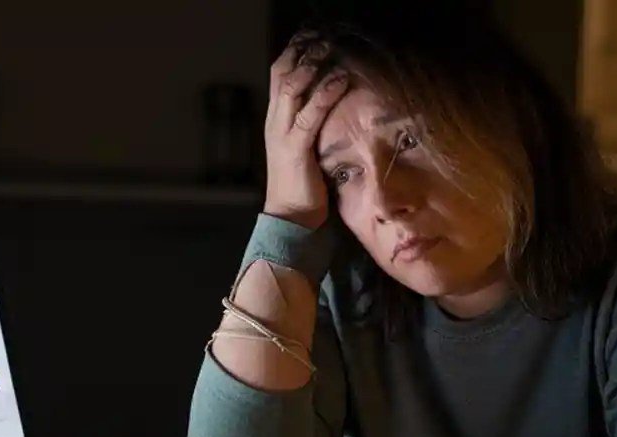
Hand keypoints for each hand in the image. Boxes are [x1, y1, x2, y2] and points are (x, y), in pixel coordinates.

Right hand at [262, 42, 348, 230]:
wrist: (289, 219)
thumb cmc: (302, 186)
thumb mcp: (305, 149)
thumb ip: (312, 127)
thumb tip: (333, 109)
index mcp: (276, 122)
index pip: (278, 77)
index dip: (293, 53)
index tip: (312, 38)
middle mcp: (275, 123)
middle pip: (281, 74)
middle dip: (301, 52)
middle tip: (322, 38)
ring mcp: (282, 135)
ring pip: (291, 89)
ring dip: (311, 65)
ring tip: (330, 49)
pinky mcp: (296, 149)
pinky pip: (310, 114)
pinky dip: (325, 94)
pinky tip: (341, 80)